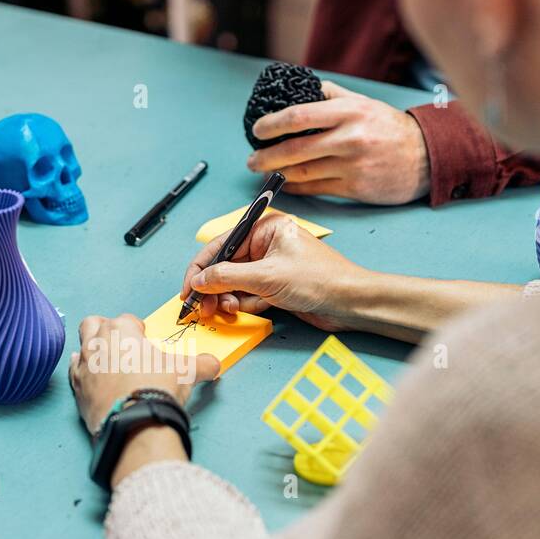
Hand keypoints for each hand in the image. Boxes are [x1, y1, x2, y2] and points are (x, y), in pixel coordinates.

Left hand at [69, 314, 218, 433]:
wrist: (134, 422)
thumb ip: (201, 364)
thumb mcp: (186, 372)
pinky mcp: (77, 387)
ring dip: (93, 348)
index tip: (145, 340)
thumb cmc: (157, 389)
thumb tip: (214, 365)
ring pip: (82, 345)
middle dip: (107, 329)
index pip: (128, 320)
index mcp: (122, 330)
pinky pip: (75, 370)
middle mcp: (98, 342)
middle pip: (95, 324)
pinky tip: (91, 376)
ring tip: (107, 359)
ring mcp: (85, 364)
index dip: (138, 329)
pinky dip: (83, 371)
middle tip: (122, 344)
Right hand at [182, 212, 368, 331]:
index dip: (200, 268)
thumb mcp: (266, 277)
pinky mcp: (275, 286)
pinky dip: (246, 304)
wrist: (350, 302)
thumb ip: (227, 278)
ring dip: (230, 299)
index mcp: (264, 229)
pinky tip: (253, 309)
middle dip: (214, 288)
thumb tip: (199, 280)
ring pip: (235, 284)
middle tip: (204, 308)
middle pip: (224, 266)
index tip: (188, 289)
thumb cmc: (320, 280)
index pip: (220, 245)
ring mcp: (270, 266)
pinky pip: (249, 295)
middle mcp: (265, 244)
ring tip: (232, 309)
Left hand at [248, 81, 431, 204]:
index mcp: (349, 112)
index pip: (300, 116)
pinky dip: (296, 188)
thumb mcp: (363, 102)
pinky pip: (316, 188)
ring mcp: (352, 165)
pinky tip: (286, 184)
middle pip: (295, 149)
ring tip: (264, 172)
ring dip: (277, 174)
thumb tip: (298, 90)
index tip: (257, 130)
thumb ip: (331, 95)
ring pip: (303, 172)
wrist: (426, 156)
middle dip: (266, 157)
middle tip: (252, 160)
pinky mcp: (355, 188)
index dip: (272, 124)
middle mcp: (350, 138)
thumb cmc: (389, 127)